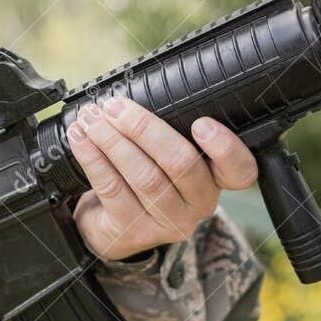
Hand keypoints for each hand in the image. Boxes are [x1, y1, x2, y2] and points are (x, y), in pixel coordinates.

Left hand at [67, 97, 258, 261]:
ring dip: (112, 141)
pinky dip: (93, 157)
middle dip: (144, 129)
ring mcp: (167, 221)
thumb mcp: (166, 156)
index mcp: (215, 180)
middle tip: (115, 107)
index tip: (202, 124)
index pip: (239, 171)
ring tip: (92, 118)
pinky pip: (112, 188)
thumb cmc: (146, 177)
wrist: (114, 227)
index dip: (225, 148)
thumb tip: (141, 90)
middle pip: (181, 164)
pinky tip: (81, 139)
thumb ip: (169, 130)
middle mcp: (199, 204)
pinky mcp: (134, 230)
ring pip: (144, 176)